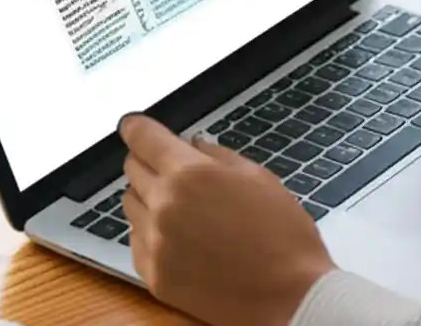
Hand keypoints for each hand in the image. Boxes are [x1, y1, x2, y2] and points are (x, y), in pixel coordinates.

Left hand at [118, 114, 333, 325]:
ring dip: (149, 198)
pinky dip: (151, 232)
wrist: (289, 296)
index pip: (142, 138)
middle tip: (175, 170)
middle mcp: (164, 207)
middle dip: (149, 162)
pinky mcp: (153, 275)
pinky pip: (136, 241)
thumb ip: (217, 156)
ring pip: (131, 205)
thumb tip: (192, 144)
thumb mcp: (259, 178)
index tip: (132, 125)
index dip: (136, 127)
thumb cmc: (283, 236)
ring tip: (184, 209)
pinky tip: (181, 237)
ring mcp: (155, 244)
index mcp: (190, 175)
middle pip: (132, 168)